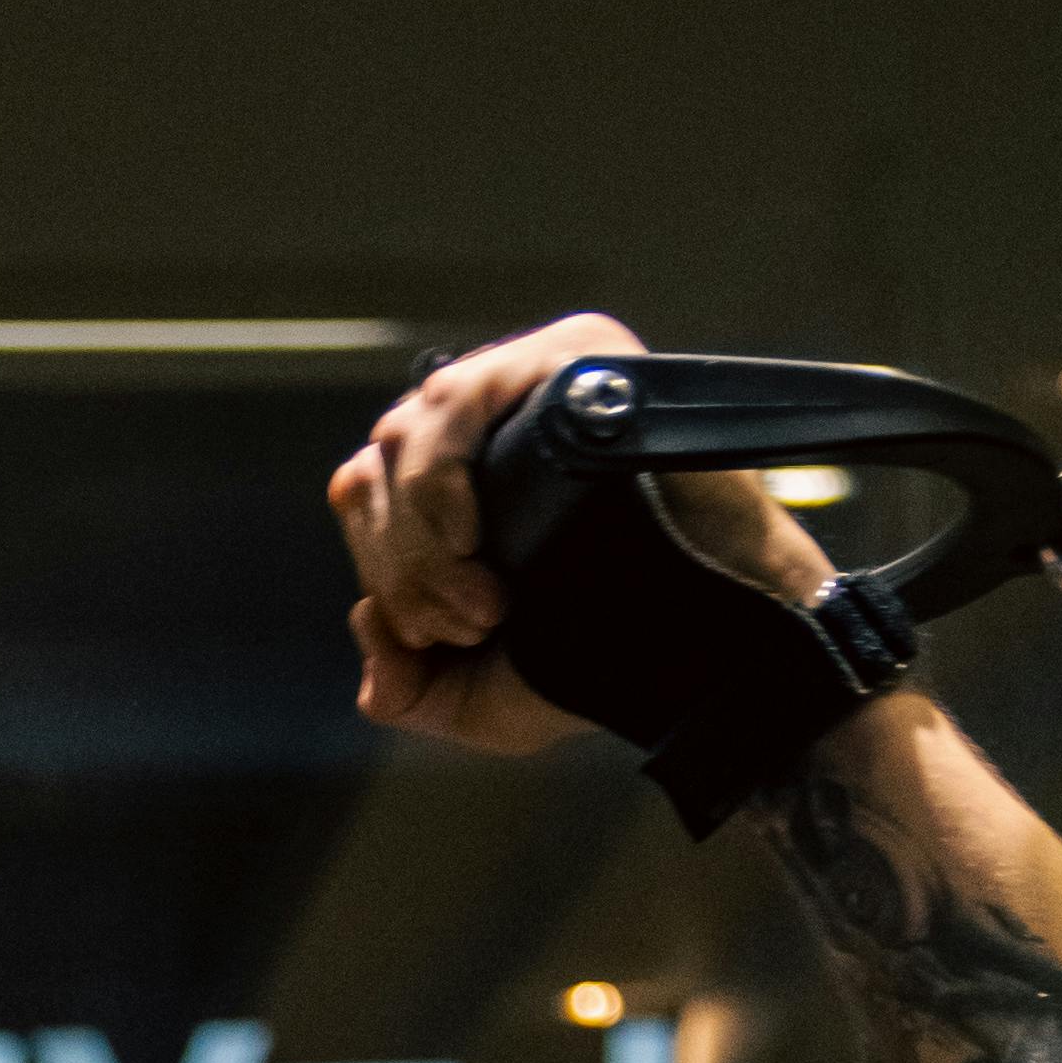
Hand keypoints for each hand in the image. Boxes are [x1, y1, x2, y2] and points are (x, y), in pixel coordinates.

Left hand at [331, 310, 839, 754]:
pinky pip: (455, 395)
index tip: (440, 639)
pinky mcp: (569, 361)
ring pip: (405, 437)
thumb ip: (401, 688)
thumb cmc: (603, 666)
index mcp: (463, 488)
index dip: (382, 569)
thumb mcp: (476, 701)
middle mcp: (489, 428)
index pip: (368, 493)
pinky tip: (471, 538)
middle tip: (473, 626)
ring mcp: (528, 386)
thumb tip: (363, 623)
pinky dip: (439, 479)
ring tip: (485, 605)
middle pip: (376, 466)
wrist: (698, 648)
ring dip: (422, 541)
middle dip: (402, 568)